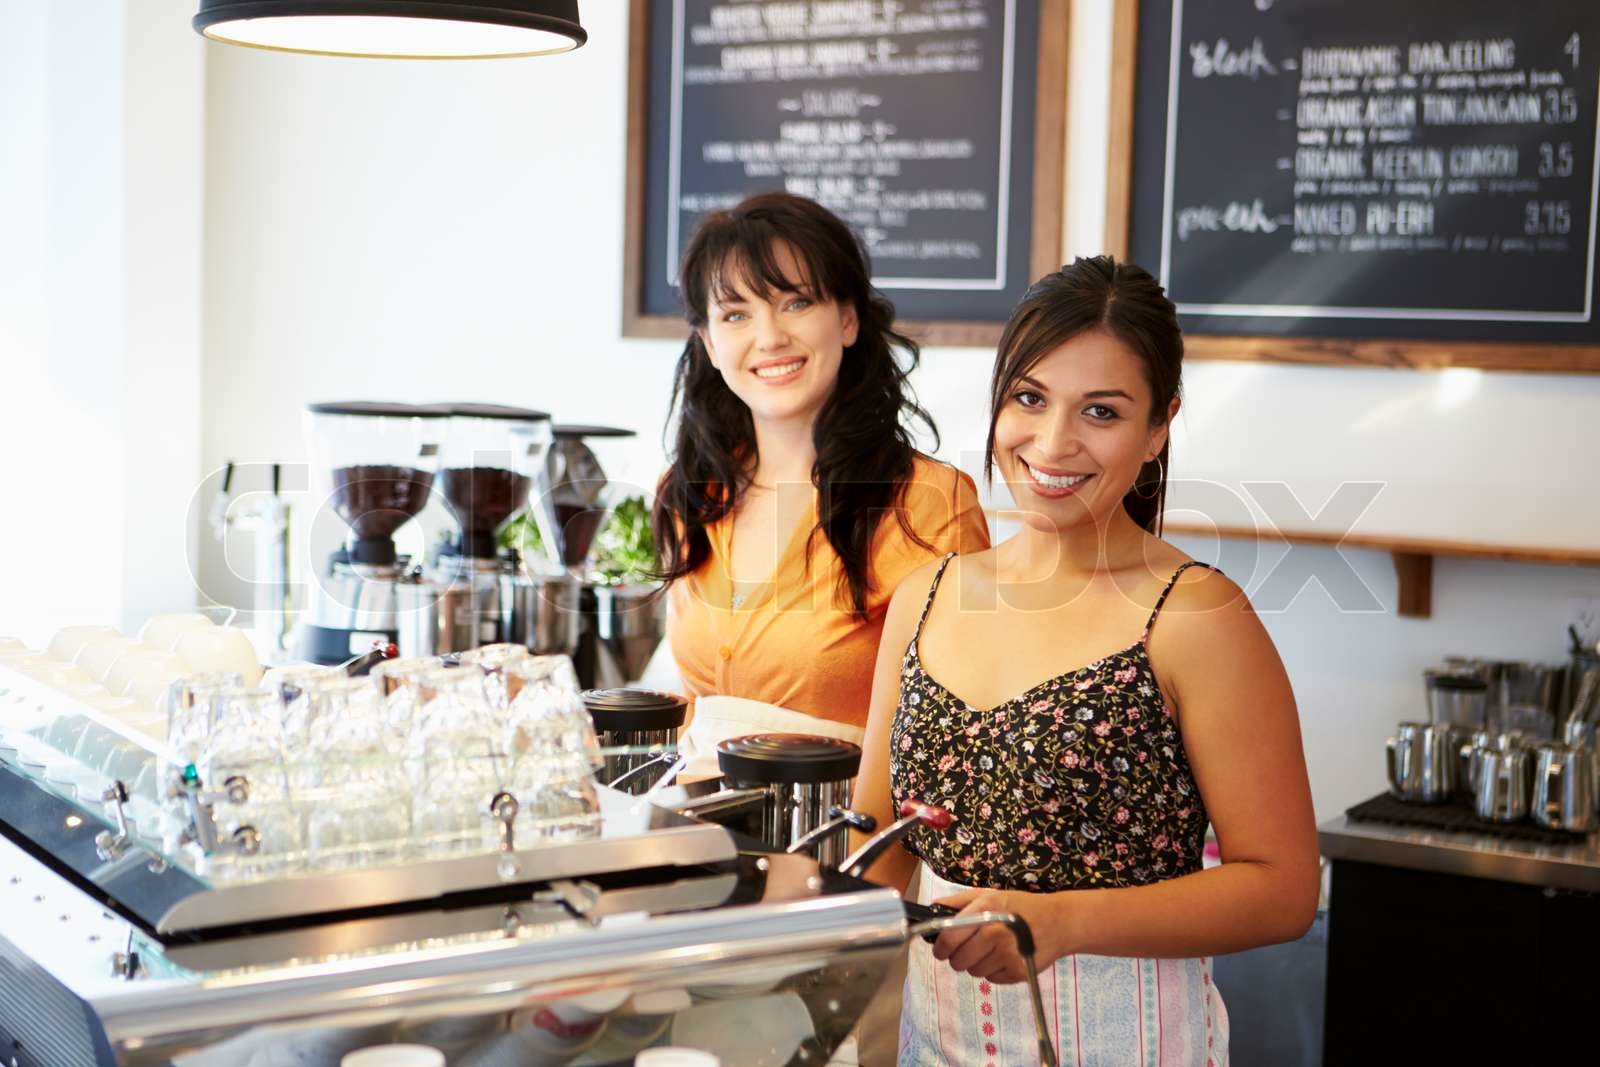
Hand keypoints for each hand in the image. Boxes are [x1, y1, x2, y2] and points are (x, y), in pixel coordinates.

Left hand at [928, 888, 1066, 984]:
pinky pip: (991, 979)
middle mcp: (995, 934)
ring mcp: (1007, 956)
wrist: (1058, 922)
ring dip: (977, 963)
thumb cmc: (1020, 907)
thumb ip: (958, 902)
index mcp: (984, 911)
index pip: (949, 938)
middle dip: (958, 957)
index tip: (941, 949)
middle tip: (968, 948)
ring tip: (992, 949)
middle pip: (958, 961)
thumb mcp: (989, 895)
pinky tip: (1005, 957)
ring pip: (974, 972)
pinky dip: (994, 971)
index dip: (940, 947)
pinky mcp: (1017, 973)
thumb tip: (931, 908)